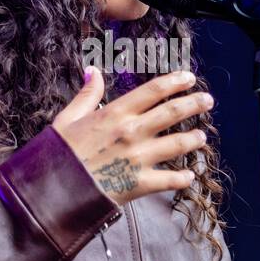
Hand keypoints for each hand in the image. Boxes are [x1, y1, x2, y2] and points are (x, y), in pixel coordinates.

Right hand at [52, 66, 212, 204]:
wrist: (51, 189)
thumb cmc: (58, 154)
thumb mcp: (68, 118)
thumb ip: (87, 94)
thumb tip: (93, 71)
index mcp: (115, 113)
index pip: (154, 90)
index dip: (175, 82)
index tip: (189, 78)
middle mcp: (132, 132)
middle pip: (173, 112)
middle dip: (194, 104)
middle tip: (208, 100)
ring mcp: (138, 158)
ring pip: (178, 144)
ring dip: (194, 139)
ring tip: (202, 137)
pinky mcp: (140, 184)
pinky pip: (170, 180)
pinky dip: (184, 178)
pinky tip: (189, 176)